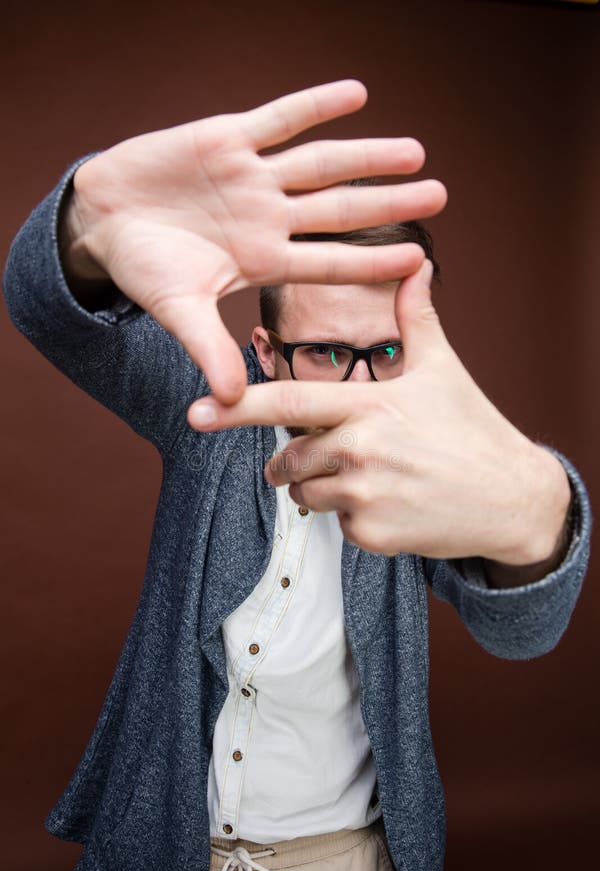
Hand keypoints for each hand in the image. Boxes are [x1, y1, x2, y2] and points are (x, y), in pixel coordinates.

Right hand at [60, 79, 446, 403]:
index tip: (420, 261)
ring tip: (415, 151)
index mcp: (263, 259)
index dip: (373, 262)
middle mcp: (268, 217)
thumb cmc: (144, 268)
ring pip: (320, 163)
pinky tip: (357, 94)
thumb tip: (231, 399)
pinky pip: (278, 118)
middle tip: (439, 195)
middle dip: (388, 204)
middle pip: (340, 209)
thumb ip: (208, 348)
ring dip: (366, 156)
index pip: (330, 262)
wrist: (105, 220)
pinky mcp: (227, 138)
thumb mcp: (178, 310)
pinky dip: (315, 105)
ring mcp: (253, 176)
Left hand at [187, 259, 571, 565]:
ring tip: (370, 478)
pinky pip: (338, 526)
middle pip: (290, 459)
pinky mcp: (373, 534)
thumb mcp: (443, 369)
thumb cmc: (473, 428)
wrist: (512, 497)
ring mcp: (366, 495)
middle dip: (291, 462)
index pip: (288, 401)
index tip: (195, 413)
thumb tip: (417, 264)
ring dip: (322, 490)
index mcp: (369, 405)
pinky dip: (354, 518)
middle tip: (321, 457)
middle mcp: (361, 449)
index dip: (237, 407)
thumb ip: (417, 318)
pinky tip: (392, 505)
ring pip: (308, 495)